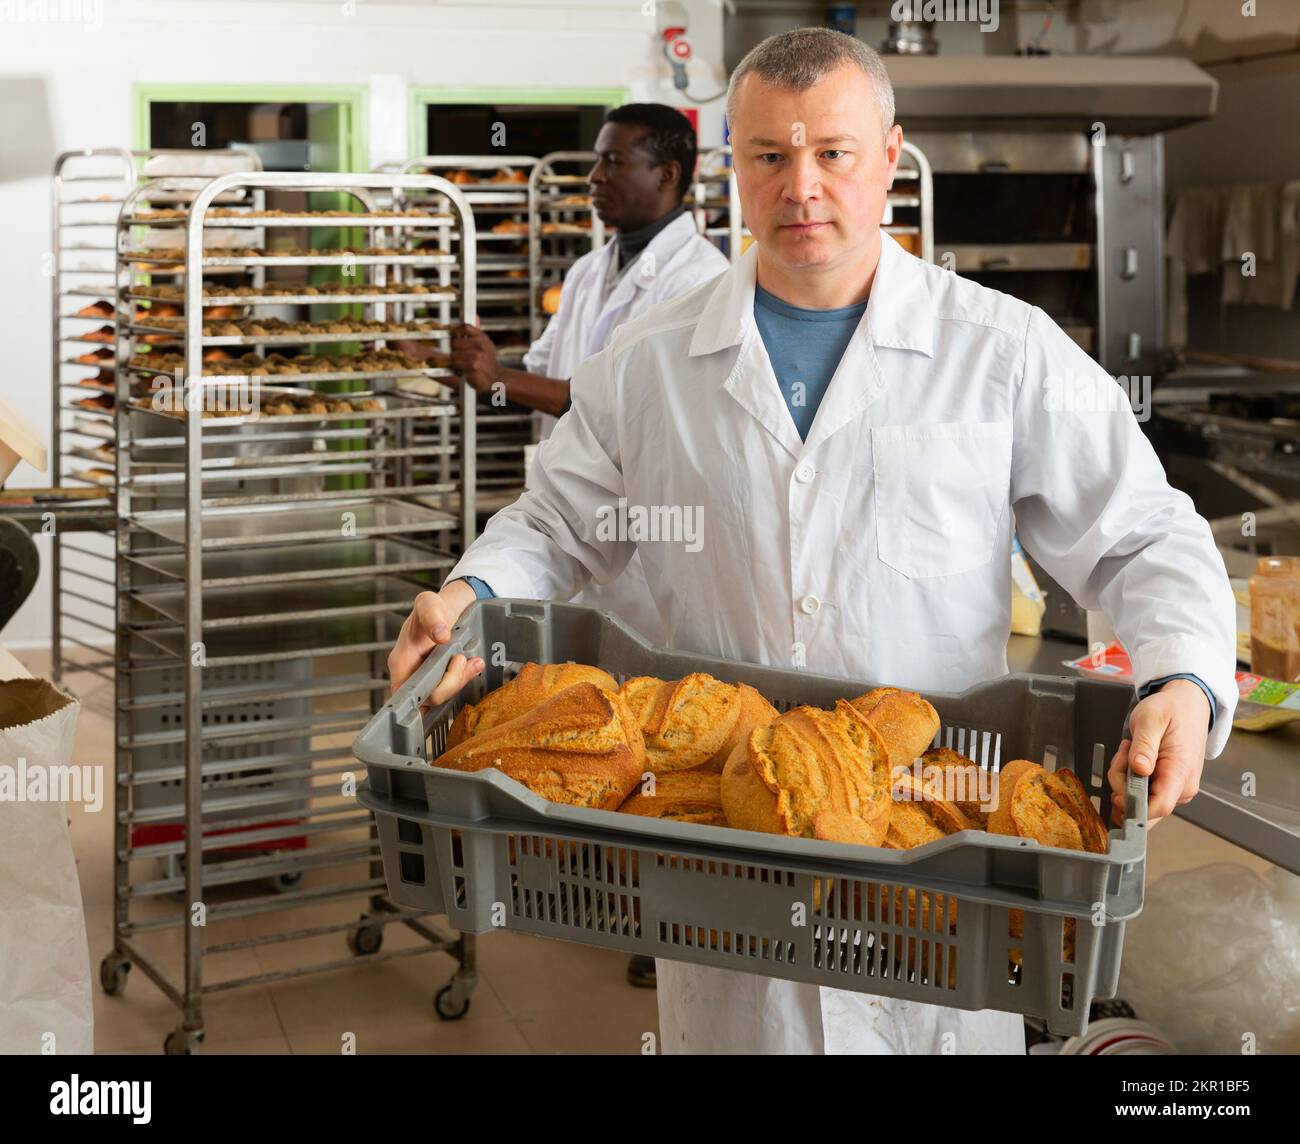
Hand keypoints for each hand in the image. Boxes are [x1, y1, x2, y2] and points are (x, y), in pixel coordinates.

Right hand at [387, 580, 482, 701]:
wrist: (445, 609)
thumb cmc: (432, 608)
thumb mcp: (429, 604)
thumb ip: (432, 617)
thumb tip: (441, 635)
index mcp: (401, 661)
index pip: (406, 694)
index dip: (428, 693)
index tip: (452, 670)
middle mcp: (409, 673)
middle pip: (427, 699)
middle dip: (452, 683)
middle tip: (464, 660)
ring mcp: (423, 678)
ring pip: (440, 696)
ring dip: (460, 681)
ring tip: (473, 662)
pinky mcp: (436, 679)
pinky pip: (448, 690)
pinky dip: (462, 681)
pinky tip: (472, 667)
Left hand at [448, 323, 498, 392]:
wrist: (496, 378)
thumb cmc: (488, 361)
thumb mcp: (486, 344)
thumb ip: (477, 332)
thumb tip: (475, 316)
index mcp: (482, 338)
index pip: (464, 327)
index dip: (457, 332)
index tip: (456, 338)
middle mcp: (480, 345)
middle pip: (455, 342)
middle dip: (455, 350)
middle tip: (461, 355)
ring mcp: (476, 356)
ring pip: (453, 355)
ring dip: (455, 361)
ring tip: (463, 364)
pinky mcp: (472, 367)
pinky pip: (456, 365)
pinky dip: (457, 368)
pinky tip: (464, 370)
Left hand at [1107, 679, 1211, 826]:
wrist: (1188, 705)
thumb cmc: (1171, 710)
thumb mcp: (1151, 719)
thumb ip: (1144, 746)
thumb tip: (1139, 769)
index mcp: (1181, 772)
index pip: (1160, 807)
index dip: (1134, 806)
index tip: (1117, 790)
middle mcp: (1183, 787)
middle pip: (1145, 806)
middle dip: (1123, 786)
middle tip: (1122, 756)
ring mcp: (1177, 789)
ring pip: (1141, 800)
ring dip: (1125, 779)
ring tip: (1129, 752)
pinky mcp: (1170, 786)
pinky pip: (1144, 793)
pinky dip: (1131, 779)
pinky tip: (1133, 760)